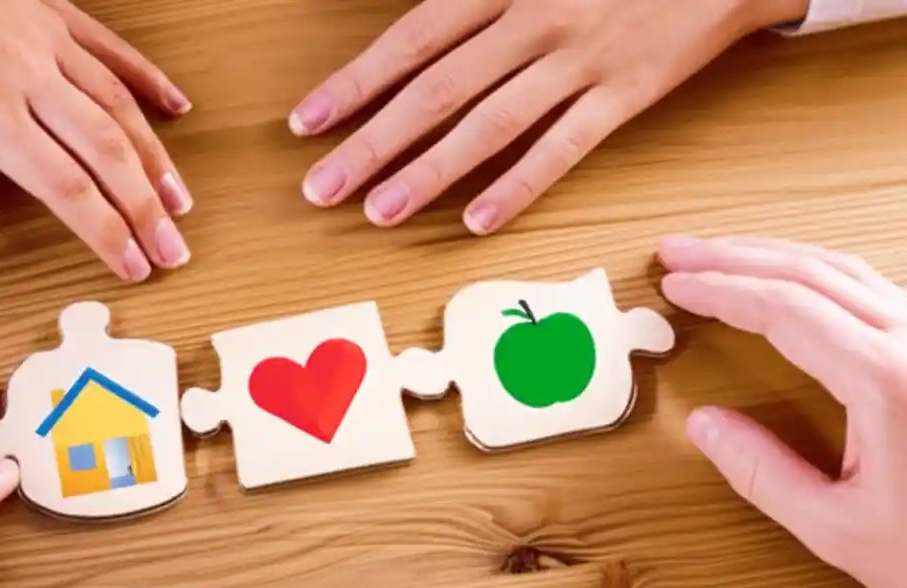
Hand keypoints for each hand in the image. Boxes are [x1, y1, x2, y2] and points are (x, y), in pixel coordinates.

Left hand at [0, 0, 193, 281]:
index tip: (132, 266)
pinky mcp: (60, 16)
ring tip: (180, 203)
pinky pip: (115, 50)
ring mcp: (52, 46)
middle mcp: (31, 81)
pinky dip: (150, 80)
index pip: (63, 186)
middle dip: (145, 209)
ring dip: (155, 159)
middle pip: (105, 154)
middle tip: (172, 251)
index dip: (104, 231)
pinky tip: (179, 109)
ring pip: (119, 107)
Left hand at [291, 0, 807, 233]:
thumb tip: (413, 35)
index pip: (411, 41)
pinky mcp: (627, 92)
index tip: (307, 123)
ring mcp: (580, 59)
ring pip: (489, 124)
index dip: (355, 83)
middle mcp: (534, 20)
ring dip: (428, 173)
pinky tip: (478, 221)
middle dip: (371, 142)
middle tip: (320, 188)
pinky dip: (519, 185)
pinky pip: (564, 147)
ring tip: (378, 214)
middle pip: (436, 90)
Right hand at [659, 235, 906, 587]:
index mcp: (886, 380)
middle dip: (735, 255)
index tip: (676, 285)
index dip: (722, 290)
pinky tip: (791, 283)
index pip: (785, 309)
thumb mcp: (841, 529)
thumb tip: (705, 427)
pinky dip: (816, 275)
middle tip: (679, 251)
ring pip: (846, 271)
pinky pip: (873, 289)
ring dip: (775, 256)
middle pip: (812, 272)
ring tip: (721, 257)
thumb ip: (764, 474)